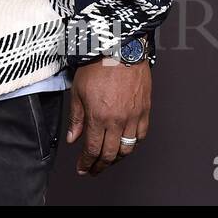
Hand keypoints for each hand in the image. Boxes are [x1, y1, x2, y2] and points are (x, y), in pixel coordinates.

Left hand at [65, 54, 150, 175]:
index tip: (82, 168)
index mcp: (98, 117)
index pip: (92, 149)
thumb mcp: (78, 91)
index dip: (86, 162)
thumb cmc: (97, 65)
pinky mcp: (145, 110)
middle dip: (100, 165)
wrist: (120, 48)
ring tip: (108, 160)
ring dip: (117, 158)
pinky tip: (125, 145)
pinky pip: (141, 136)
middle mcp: (118, 120)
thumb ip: (76, 118)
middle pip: (110, 154)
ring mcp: (134, 117)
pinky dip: (133, 144)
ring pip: (127, 148)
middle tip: (93, 169)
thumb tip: (73, 139)